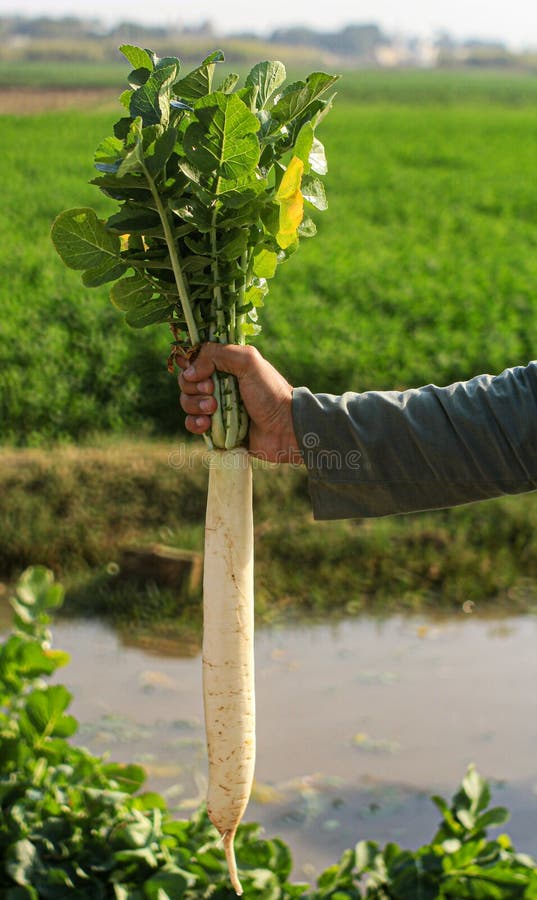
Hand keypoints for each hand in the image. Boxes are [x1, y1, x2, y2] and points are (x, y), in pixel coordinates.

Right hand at [177, 344, 301, 462]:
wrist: (284, 429)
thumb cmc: (270, 392)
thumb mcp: (248, 361)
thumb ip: (217, 354)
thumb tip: (189, 371)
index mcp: (226, 365)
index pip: (194, 359)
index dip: (190, 364)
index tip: (200, 371)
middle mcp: (218, 384)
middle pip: (186, 381)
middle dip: (194, 386)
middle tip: (212, 391)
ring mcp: (215, 407)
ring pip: (187, 402)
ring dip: (195, 405)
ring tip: (213, 410)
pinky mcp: (215, 429)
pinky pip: (191, 424)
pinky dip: (194, 423)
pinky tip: (207, 425)